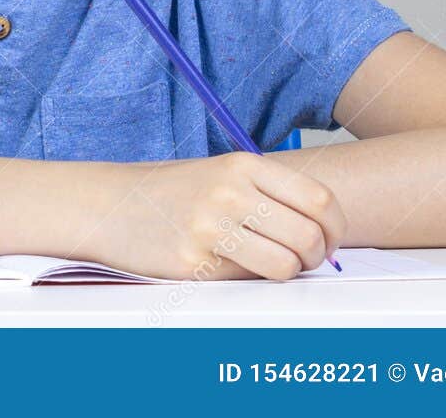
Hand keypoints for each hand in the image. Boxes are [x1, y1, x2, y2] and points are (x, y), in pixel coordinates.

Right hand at [102, 152, 345, 280]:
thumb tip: (323, 235)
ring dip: (287, 273)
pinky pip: (246, 281)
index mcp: (242, 165)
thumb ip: (269, 196)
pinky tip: (226, 264)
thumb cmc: (171, 194)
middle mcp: (229, 192)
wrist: (108, 205)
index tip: (328, 240)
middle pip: (309, 236)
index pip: (320, 199)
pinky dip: (247, 279)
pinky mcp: (193, 262)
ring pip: (286, 265)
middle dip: (315, 257)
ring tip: (269, 266)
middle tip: (302, 260)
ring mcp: (210, 227)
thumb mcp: (221, 176)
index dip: (336, 228)